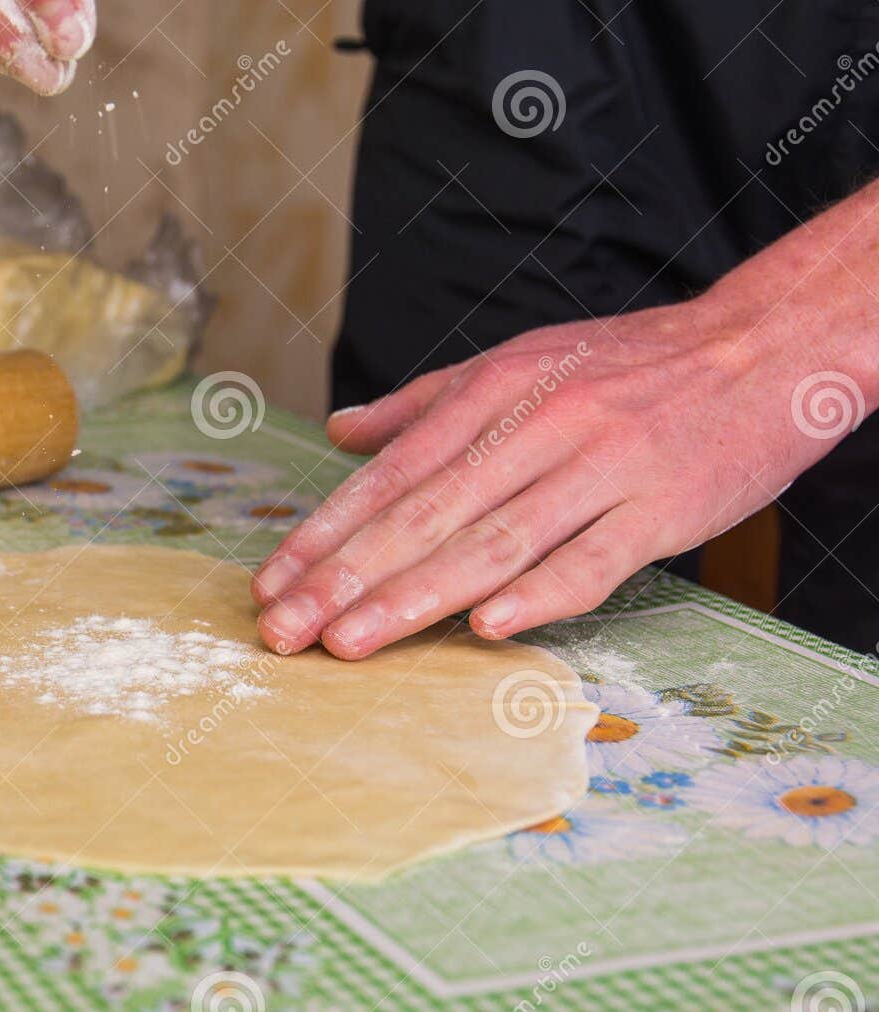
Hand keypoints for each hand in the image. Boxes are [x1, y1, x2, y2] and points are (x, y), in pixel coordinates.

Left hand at [251, 180, 878, 658]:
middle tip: (284, 630)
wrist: (765, 344)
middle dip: (345, 578)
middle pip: (425, 515)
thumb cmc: (627, 363)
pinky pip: (594, 559)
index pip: (390, 475)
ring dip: (414, 598)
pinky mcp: (662, 509)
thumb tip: (340, 432)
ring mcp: (601, 469)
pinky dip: (541, 594)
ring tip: (350, 642)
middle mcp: (537, 426)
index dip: (325, 532)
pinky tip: (484, 626)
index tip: (271, 582)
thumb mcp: (518, 361)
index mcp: (494, 391)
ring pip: (492, 542)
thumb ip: (424, 404)